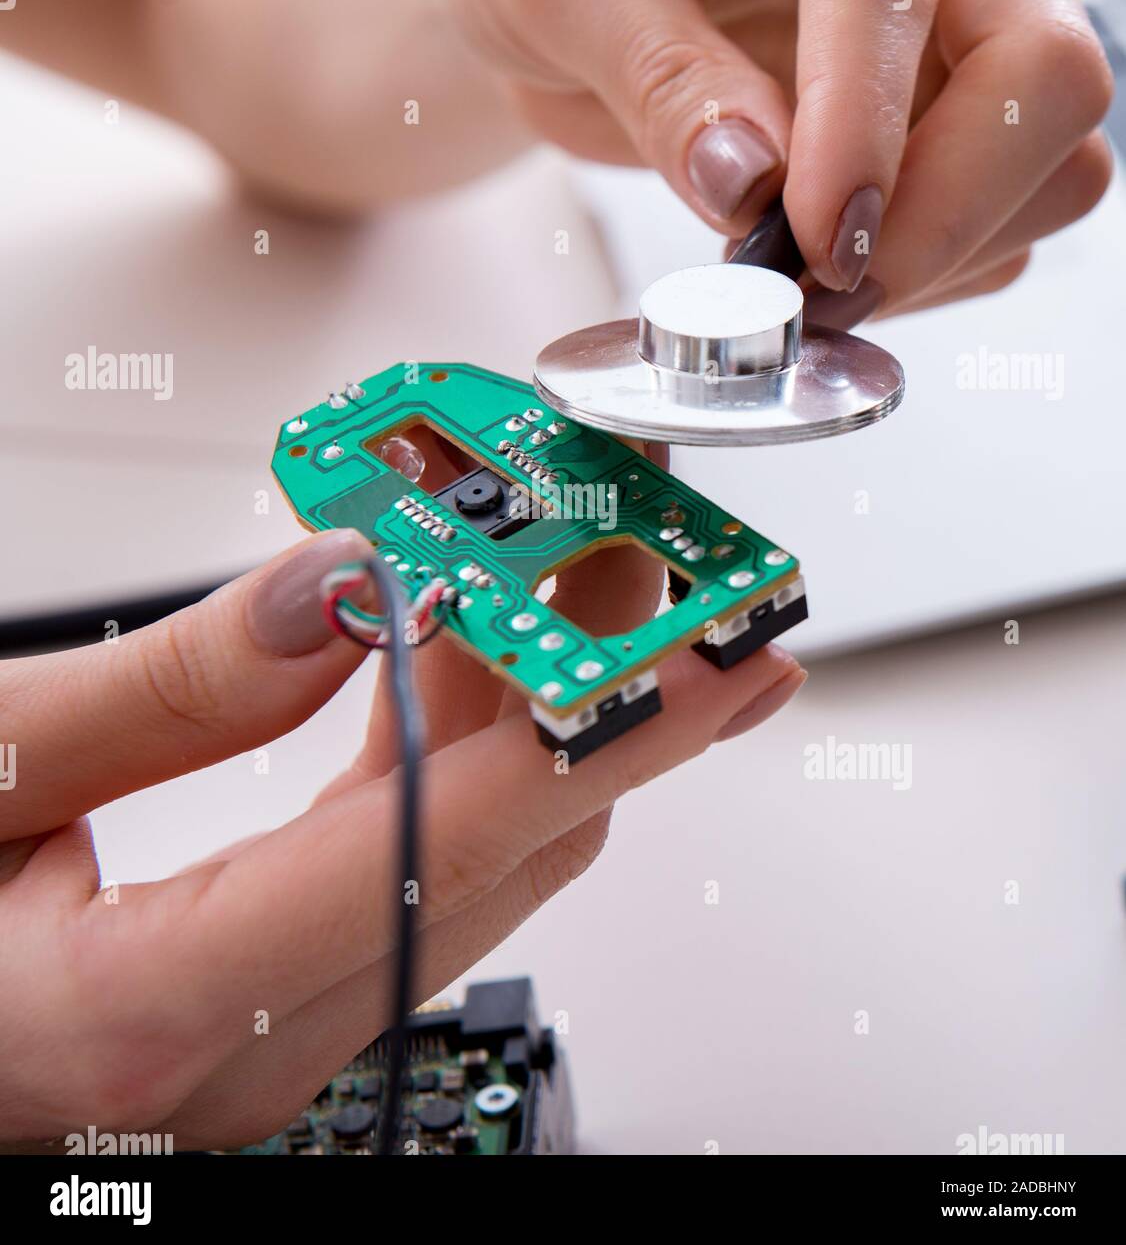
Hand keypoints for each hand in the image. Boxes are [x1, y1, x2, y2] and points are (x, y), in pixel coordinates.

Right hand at [0, 525, 803, 1148]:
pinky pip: (409, 864)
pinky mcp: (269, 995)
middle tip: (653, 562)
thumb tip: (332, 587)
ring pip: (470, 857)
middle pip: (499, 849)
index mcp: (162, 1007)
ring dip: (533, 712)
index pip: (442, 841)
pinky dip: (453, 752)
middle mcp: (250, 1045)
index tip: (705, 652)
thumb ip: (162, 689)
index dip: (593, 730)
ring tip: (576, 582)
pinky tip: (464, 660)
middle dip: (599, 691)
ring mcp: (271, 1031)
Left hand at [424, 0, 1112, 322]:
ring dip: (939, 251)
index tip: (810, 241)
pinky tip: (822, 266)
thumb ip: (659, 70)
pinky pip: (995, 213)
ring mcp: (949, 16)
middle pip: (1041, 69)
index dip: (866, 125)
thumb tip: (751, 184)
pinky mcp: (935, 107)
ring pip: (1047, 156)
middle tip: (817, 289)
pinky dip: (926, 268)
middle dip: (941, 209)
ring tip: (802, 283)